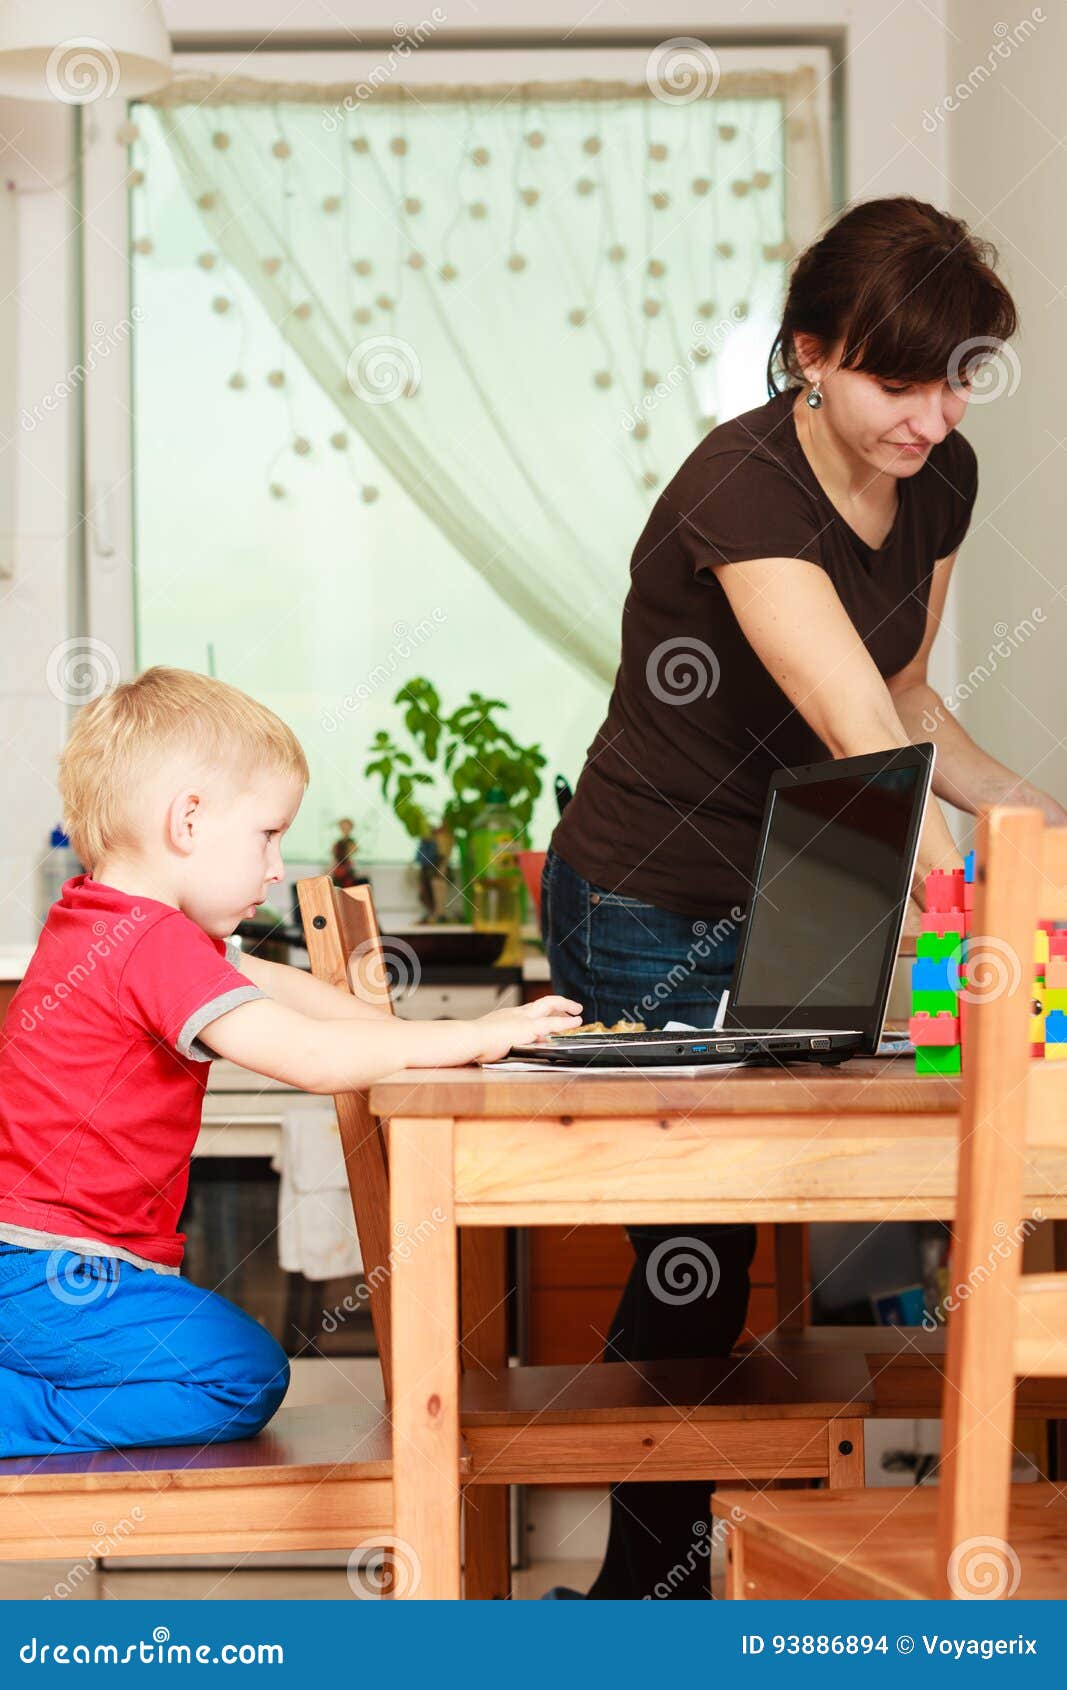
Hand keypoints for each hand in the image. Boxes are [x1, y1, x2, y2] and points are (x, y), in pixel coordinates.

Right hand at [469, 994, 583, 1062]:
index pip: (530, 1009)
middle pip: (542, 1002)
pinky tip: (576, 1021)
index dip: (542, 1010)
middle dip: (559, 1002)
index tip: (550, 1012)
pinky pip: (553, 1022)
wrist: (470, 1039)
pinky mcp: (529, 1027)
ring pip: (550, 1004)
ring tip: (578, 1011)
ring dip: (566, 1006)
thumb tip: (509, 1047)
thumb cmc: (475, 1043)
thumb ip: (504, 1041)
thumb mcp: (491, 1039)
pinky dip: (566, 1021)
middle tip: (572, 1006)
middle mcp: (518, 1013)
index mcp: (508, 1016)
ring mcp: (524, 1018)